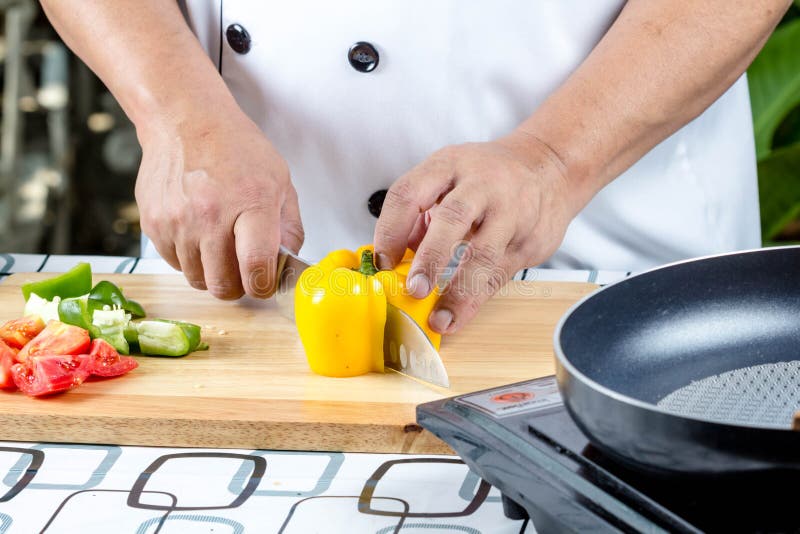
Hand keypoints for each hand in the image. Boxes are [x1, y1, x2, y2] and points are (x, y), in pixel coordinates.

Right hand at [135, 106, 303, 298]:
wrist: (186, 121)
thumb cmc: (236, 149)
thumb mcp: (280, 181)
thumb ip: (289, 228)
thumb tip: (287, 265)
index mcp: (251, 203)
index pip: (256, 267)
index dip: (263, 286)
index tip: (265, 284)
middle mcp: (211, 215)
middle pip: (223, 284)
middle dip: (238, 286)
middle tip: (243, 271)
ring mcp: (178, 222)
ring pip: (198, 279)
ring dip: (212, 273)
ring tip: (219, 245)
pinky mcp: (154, 225)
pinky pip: (175, 264)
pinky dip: (189, 259)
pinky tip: (198, 234)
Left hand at [373, 132, 579, 333]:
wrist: (550, 166)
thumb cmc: (489, 175)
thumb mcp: (449, 177)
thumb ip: (420, 213)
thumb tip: (395, 255)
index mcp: (449, 165)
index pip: (410, 193)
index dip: (391, 229)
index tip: (383, 261)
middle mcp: (481, 184)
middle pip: (451, 217)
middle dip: (430, 257)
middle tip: (414, 288)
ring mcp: (510, 211)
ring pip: (484, 253)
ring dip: (458, 290)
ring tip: (439, 317)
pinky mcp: (529, 239)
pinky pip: (500, 274)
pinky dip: (476, 299)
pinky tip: (458, 316)